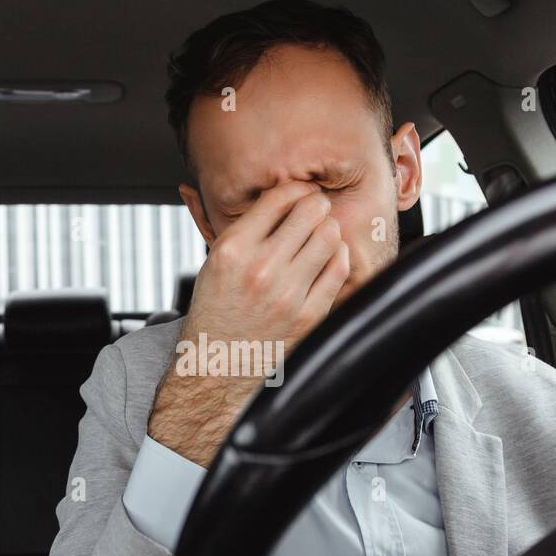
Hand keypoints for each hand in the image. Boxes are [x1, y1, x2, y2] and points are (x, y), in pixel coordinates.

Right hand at [148, 180, 349, 466]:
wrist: (217, 366)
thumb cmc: (216, 311)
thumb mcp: (215, 260)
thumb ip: (246, 227)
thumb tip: (284, 194)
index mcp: (233, 251)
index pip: (279, 198)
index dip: (295, 189)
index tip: (298, 193)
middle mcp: (261, 270)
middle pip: (311, 212)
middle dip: (315, 206)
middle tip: (313, 210)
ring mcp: (288, 295)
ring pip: (330, 237)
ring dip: (327, 230)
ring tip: (318, 236)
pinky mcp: (308, 315)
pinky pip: (339, 269)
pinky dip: (337, 257)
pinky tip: (326, 260)